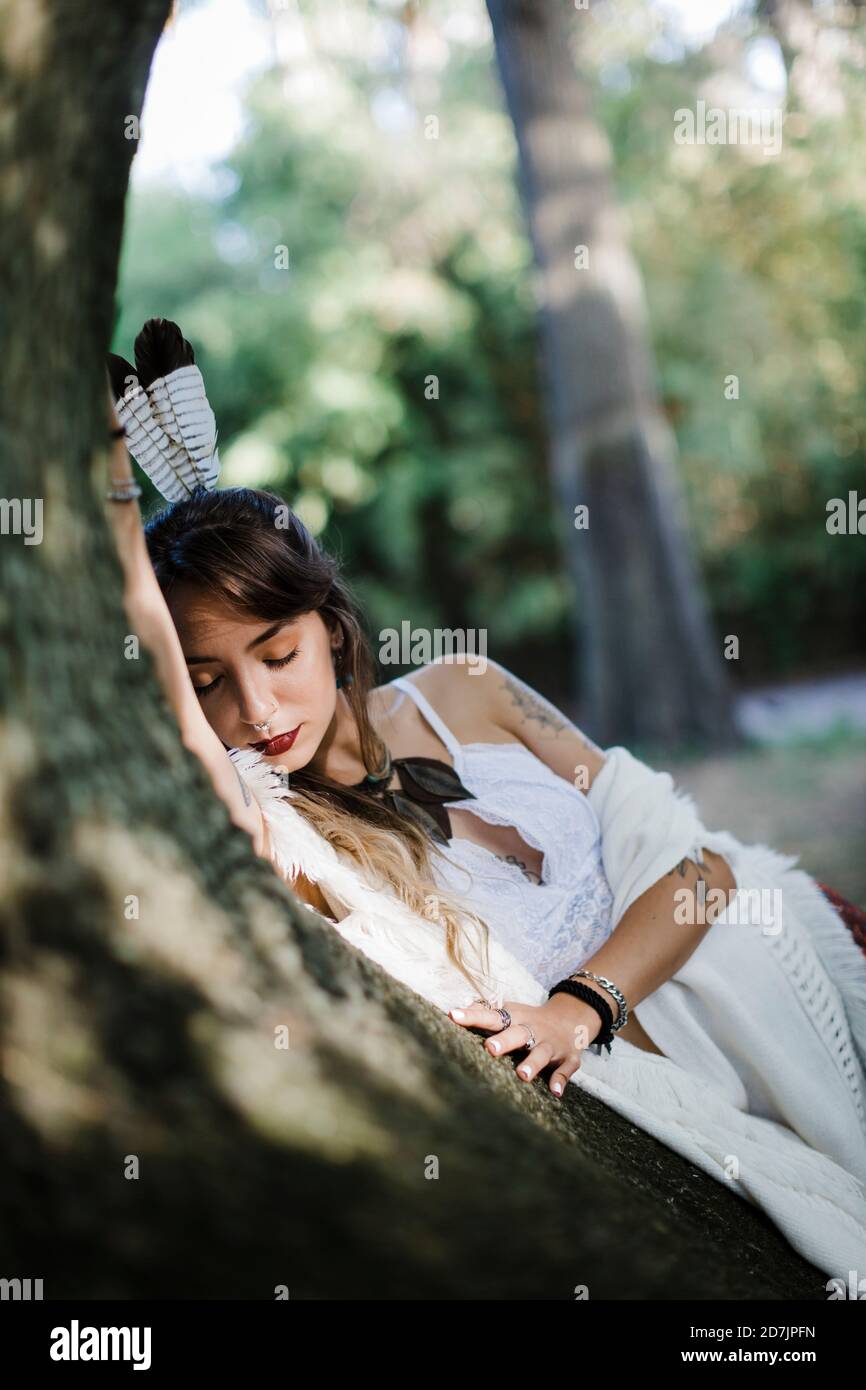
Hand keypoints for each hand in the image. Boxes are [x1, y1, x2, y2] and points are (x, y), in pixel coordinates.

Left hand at [448, 994, 602, 1098]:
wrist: (570, 1018)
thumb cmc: (528, 1020)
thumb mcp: (510, 1011)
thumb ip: (484, 1011)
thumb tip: (457, 1011)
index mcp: (515, 1018)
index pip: (491, 1016)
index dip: (473, 1016)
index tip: (454, 1015)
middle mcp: (533, 1030)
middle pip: (519, 1034)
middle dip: (505, 1041)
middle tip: (490, 1048)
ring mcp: (551, 1044)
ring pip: (542, 1053)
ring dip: (533, 1063)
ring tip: (522, 1075)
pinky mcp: (568, 1059)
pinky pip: (565, 1070)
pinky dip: (561, 1080)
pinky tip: (555, 1092)